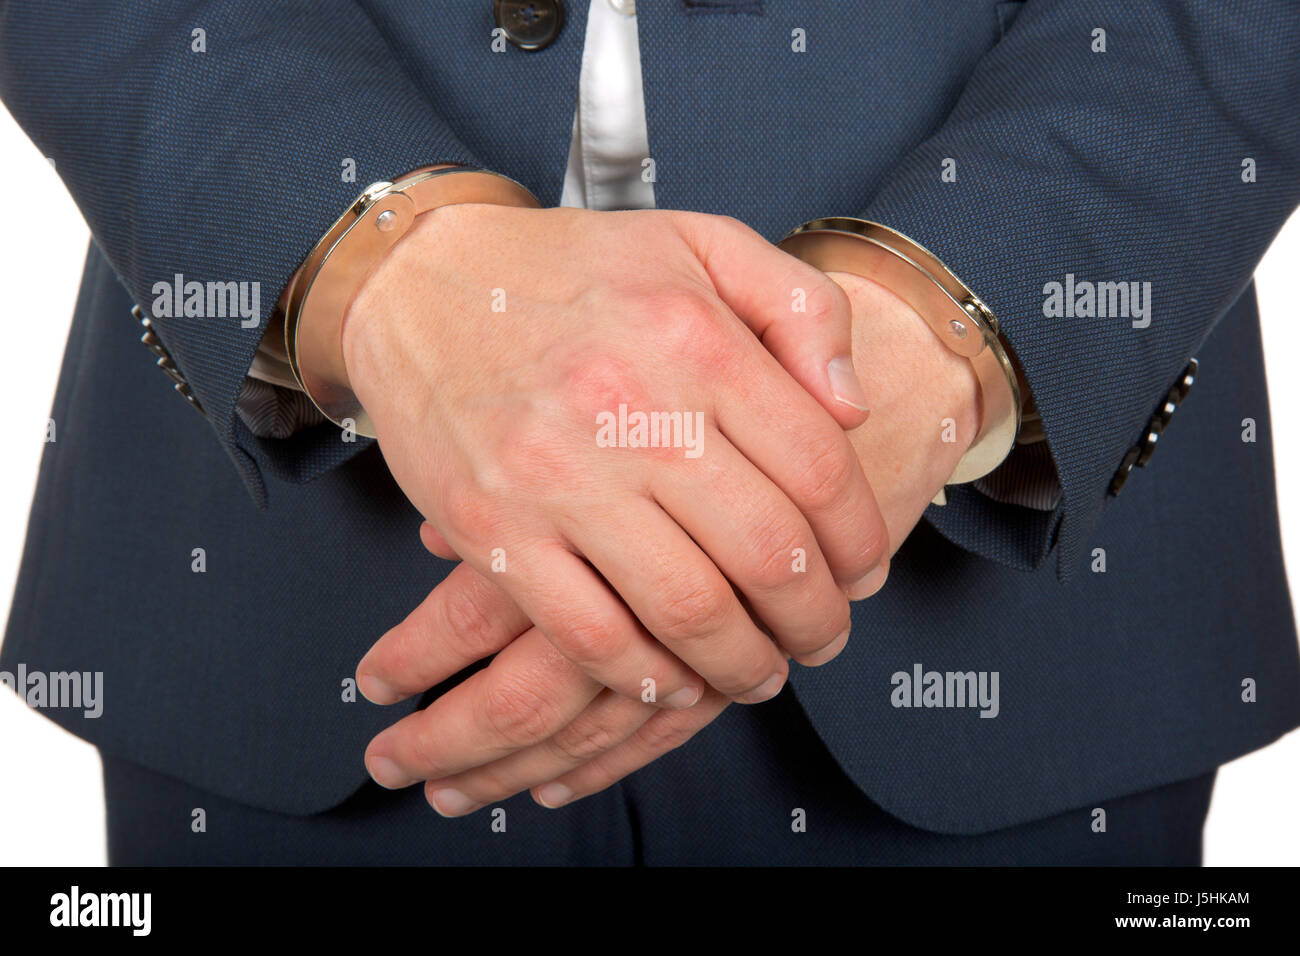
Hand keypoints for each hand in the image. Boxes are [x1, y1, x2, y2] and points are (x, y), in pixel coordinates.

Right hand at [341, 204, 887, 730]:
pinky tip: (673, 676)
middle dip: (815, 618)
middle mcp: (632, 407)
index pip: (820, 468)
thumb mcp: (700, 243)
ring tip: (759, 670)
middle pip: (766, 552)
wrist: (417, 283)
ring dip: (742, 664)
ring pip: (688, 610)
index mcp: (696, 338)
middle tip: (822, 636)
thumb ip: (802, 307)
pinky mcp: (495, 529)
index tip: (864, 571)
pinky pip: (591, 636)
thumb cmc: (564, 271)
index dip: (861, 539)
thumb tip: (855, 409)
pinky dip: (647, 677)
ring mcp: (557, 477)